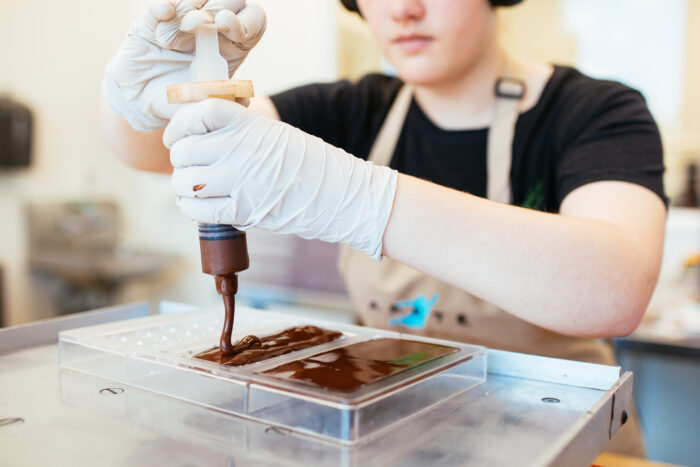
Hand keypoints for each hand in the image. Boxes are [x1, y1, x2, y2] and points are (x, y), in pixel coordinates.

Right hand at [103, 0, 265, 130]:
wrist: (145, 103)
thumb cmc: (184, 102)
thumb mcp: (210, 105)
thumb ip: (228, 100)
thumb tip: (244, 99)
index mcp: (235, 44)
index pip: (253, 19)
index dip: (245, 20)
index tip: (227, 26)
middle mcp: (214, 26)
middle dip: (214, 9)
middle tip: (195, 25)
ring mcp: (185, 18)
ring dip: (186, 11)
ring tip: (168, 41)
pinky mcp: (156, 19)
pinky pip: (162, 4)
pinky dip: (163, 6)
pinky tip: (164, 13)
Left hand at [164, 99, 398, 258]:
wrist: (338, 191)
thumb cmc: (308, 163)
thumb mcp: (272, 133)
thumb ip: (238, 132)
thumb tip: (201, 140)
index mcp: (246, 123)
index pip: (196, 114)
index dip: (178, 126)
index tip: (175, 137)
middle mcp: (238, 148)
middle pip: (185, 151)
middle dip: (181, 161)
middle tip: (189, 167)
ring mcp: (238, 180)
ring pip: (185, 182)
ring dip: (181, 186)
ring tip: (190, 189)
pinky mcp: (242, 210)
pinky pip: (198, 210)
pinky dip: (189, 208)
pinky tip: (194, 206)